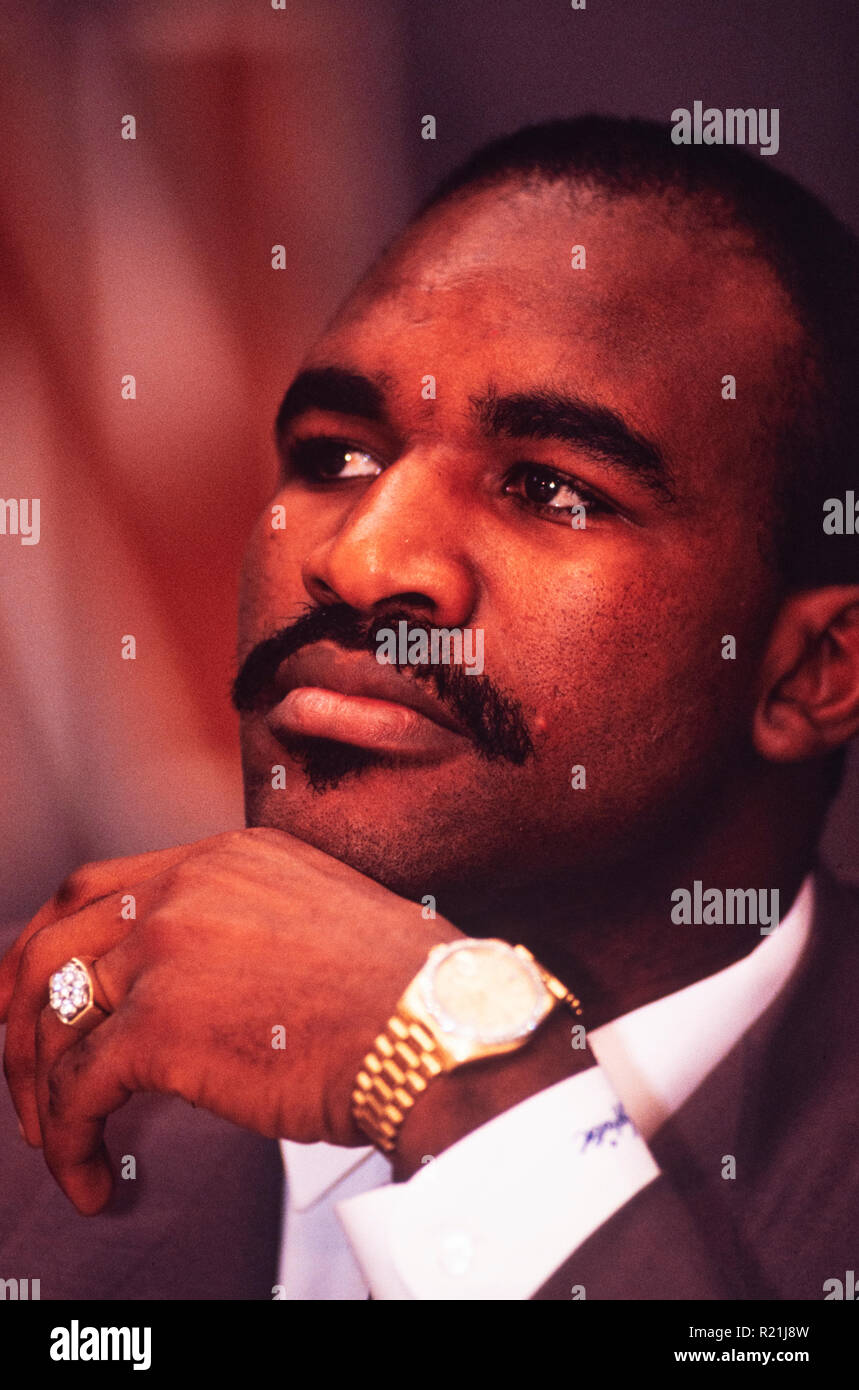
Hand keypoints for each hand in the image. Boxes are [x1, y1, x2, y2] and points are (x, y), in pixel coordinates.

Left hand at [0, 828, 460, 1212]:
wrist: (438, 1026)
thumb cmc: (403, 992)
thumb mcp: (318, 918)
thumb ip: (247, 928)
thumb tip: (200, 988)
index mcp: (228, 856)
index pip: (106, 886)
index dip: (62, 944)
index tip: (51, 994)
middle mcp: (188, 885)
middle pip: (57, 935)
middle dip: (22, 1006)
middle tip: (25, 1064)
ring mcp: (167, 948)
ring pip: (54, 1014)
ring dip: (40, 1085)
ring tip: (57, 1138)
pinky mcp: (159, 1023)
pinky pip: (78, 1087)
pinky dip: (68, 1138)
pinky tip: (89, 1174)